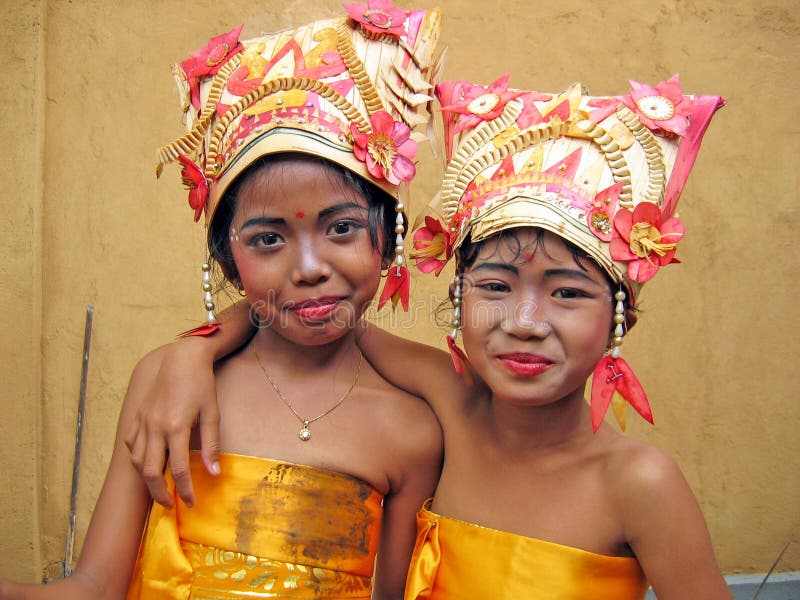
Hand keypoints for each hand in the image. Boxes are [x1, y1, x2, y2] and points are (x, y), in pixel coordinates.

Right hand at [123, 337, 220, 507]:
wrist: (182, 358)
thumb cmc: (201, 384)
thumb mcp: (212, 413)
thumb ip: (211, 445)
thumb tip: (214, 473)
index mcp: (176, 427)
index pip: (178, 469)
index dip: (185, 490)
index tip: (190, 503)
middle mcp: (155, 427)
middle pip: (150, 472)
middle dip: (159, 493)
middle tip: (170, 505)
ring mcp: (142, 421)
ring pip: (137, 461)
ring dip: (147, 479)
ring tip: (159, 488)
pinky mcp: (136, 416)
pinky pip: (131, 444)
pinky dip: (137, 458)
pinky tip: (147, 463)